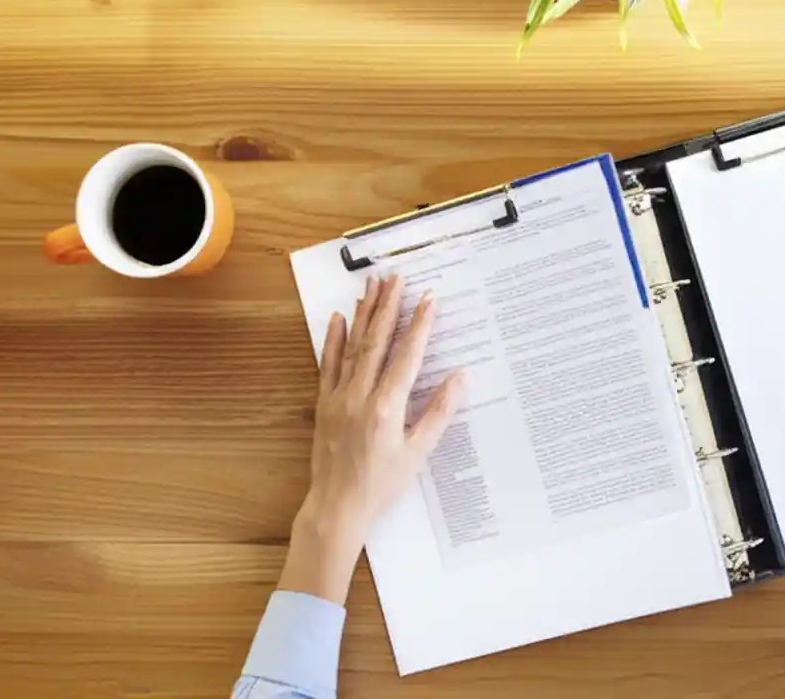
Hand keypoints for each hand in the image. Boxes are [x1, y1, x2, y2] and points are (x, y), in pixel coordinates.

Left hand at [279, 275, 464, 603]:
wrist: (337, 507)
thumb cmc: (382, 485)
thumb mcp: (418, 453)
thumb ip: (439, 412)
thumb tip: (460, 378)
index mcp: (387, 408)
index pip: (406, 356)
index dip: (419, 325)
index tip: (428, 298)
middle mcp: (360, 396)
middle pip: (377, 342)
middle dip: (389, 307)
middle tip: (397, 277)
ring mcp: (338, 397)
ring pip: (353, 347)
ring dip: (364, 314)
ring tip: (372, 286)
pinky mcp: (323, 404)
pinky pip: (328, 364)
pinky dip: (334, 340)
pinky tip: (339, 317)